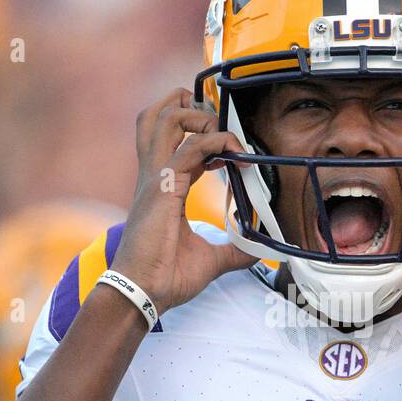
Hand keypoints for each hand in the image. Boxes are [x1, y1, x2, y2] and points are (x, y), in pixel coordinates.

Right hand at [108, 88, 255, 312]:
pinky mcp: (163, 187)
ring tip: (226, 135)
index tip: (231, 152)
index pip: (174, 141)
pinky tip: (235, 152)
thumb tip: (258, 250)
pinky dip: (216, 142)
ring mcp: (155, 178)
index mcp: (161, 187)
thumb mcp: (210, 260)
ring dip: (200, 116)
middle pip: (158, 116)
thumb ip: (234, 250)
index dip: (204, 135)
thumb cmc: (165, 277)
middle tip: (222, 126)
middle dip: (190, 107)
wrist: (144, 293)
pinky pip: (191, 148)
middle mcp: (154, 176)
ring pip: (166, 118)